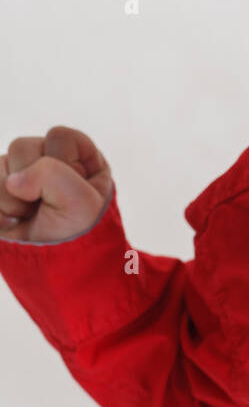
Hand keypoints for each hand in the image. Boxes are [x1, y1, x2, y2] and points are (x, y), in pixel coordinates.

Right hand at [0, 127, 113, 242]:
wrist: (53, 270)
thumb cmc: (77, 235)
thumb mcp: (80, 202)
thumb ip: (51, 175)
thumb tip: (11, 180)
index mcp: (78, 155)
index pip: (58, 136)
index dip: (61, 163)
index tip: (71, 190)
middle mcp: (47, 160)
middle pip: (22, 146)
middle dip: (32, 184)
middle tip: (44, 207)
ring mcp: (19, 175)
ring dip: (10, 199)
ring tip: (27, 217)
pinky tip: (10, 223)